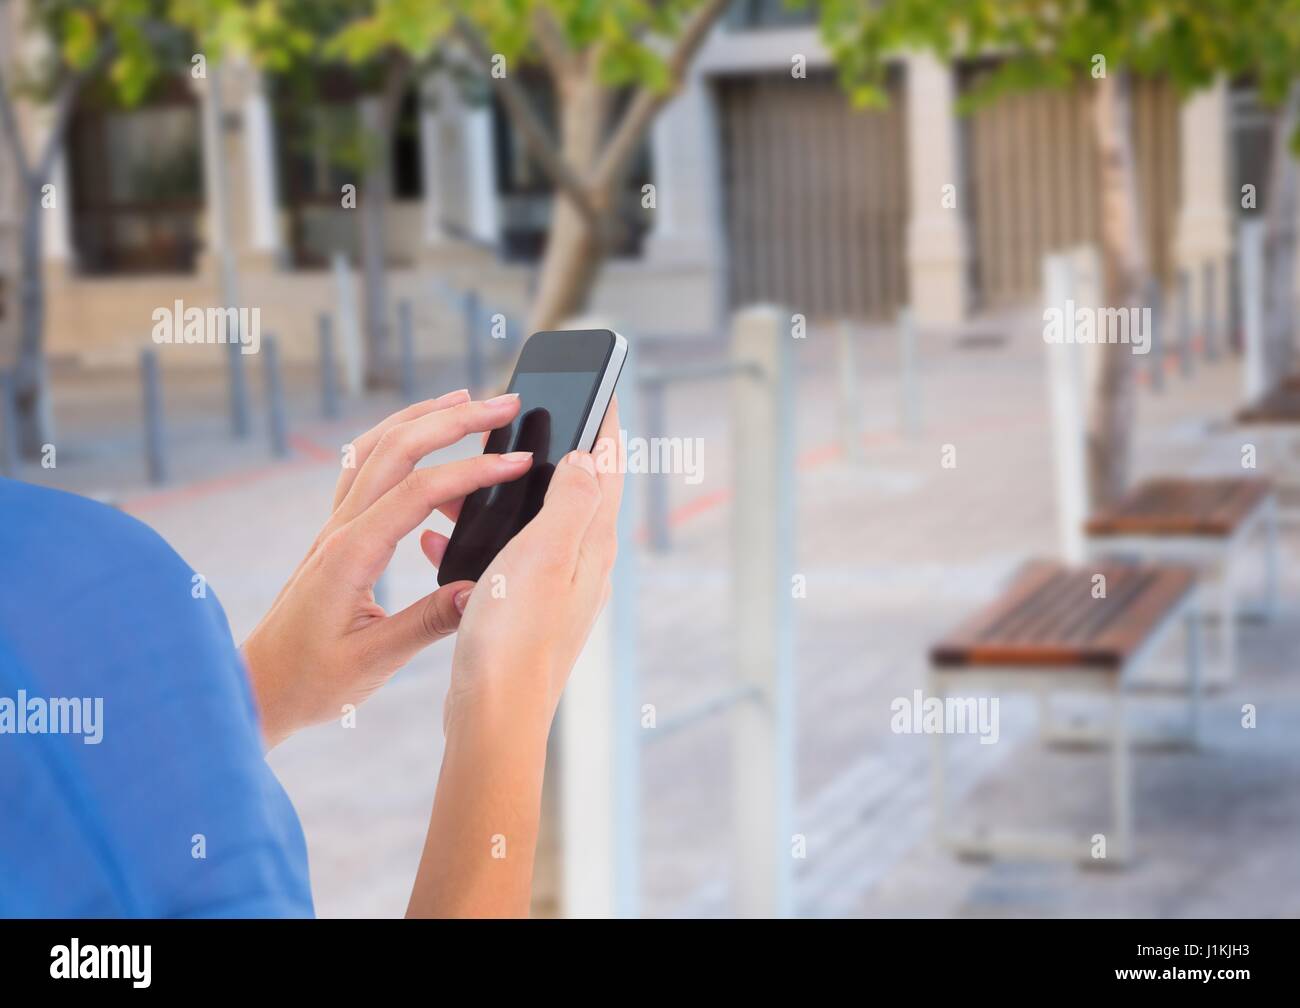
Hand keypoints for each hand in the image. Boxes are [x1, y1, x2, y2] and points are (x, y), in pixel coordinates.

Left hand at [241, 389, 528, 748]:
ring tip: (466, 401)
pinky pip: (365, 469)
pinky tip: (423, 439)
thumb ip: (428, 623)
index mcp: (351, 555)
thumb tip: (480, 589)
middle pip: (396, 449)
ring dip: (422, 418)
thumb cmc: (310, 680)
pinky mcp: (337, 535)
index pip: (418, 493)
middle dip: (453, 419)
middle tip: (504, 404)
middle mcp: (339, 530)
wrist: (258, 687)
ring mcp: (334, 527)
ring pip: (376, 448)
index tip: (517, 462)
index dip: (472, 471)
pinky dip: (399, 441)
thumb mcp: (374, 662)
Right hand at [406, 399, 623, 917]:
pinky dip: (476, 538)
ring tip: (468, 476)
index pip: (608, 466)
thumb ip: (571, 500)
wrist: (495, 715)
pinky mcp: (524, 609)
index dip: (603, 420)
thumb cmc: (517, 635)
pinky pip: (502, 556)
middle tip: (530, 415)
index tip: (600, 384)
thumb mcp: (545, 553)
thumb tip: (590, 454)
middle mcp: (582, 563)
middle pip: (575, 489)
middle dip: (552, 448)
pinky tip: (440, 540)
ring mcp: (554, 587)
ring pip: (531, 522)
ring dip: (503, 494)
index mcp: (593, 542)